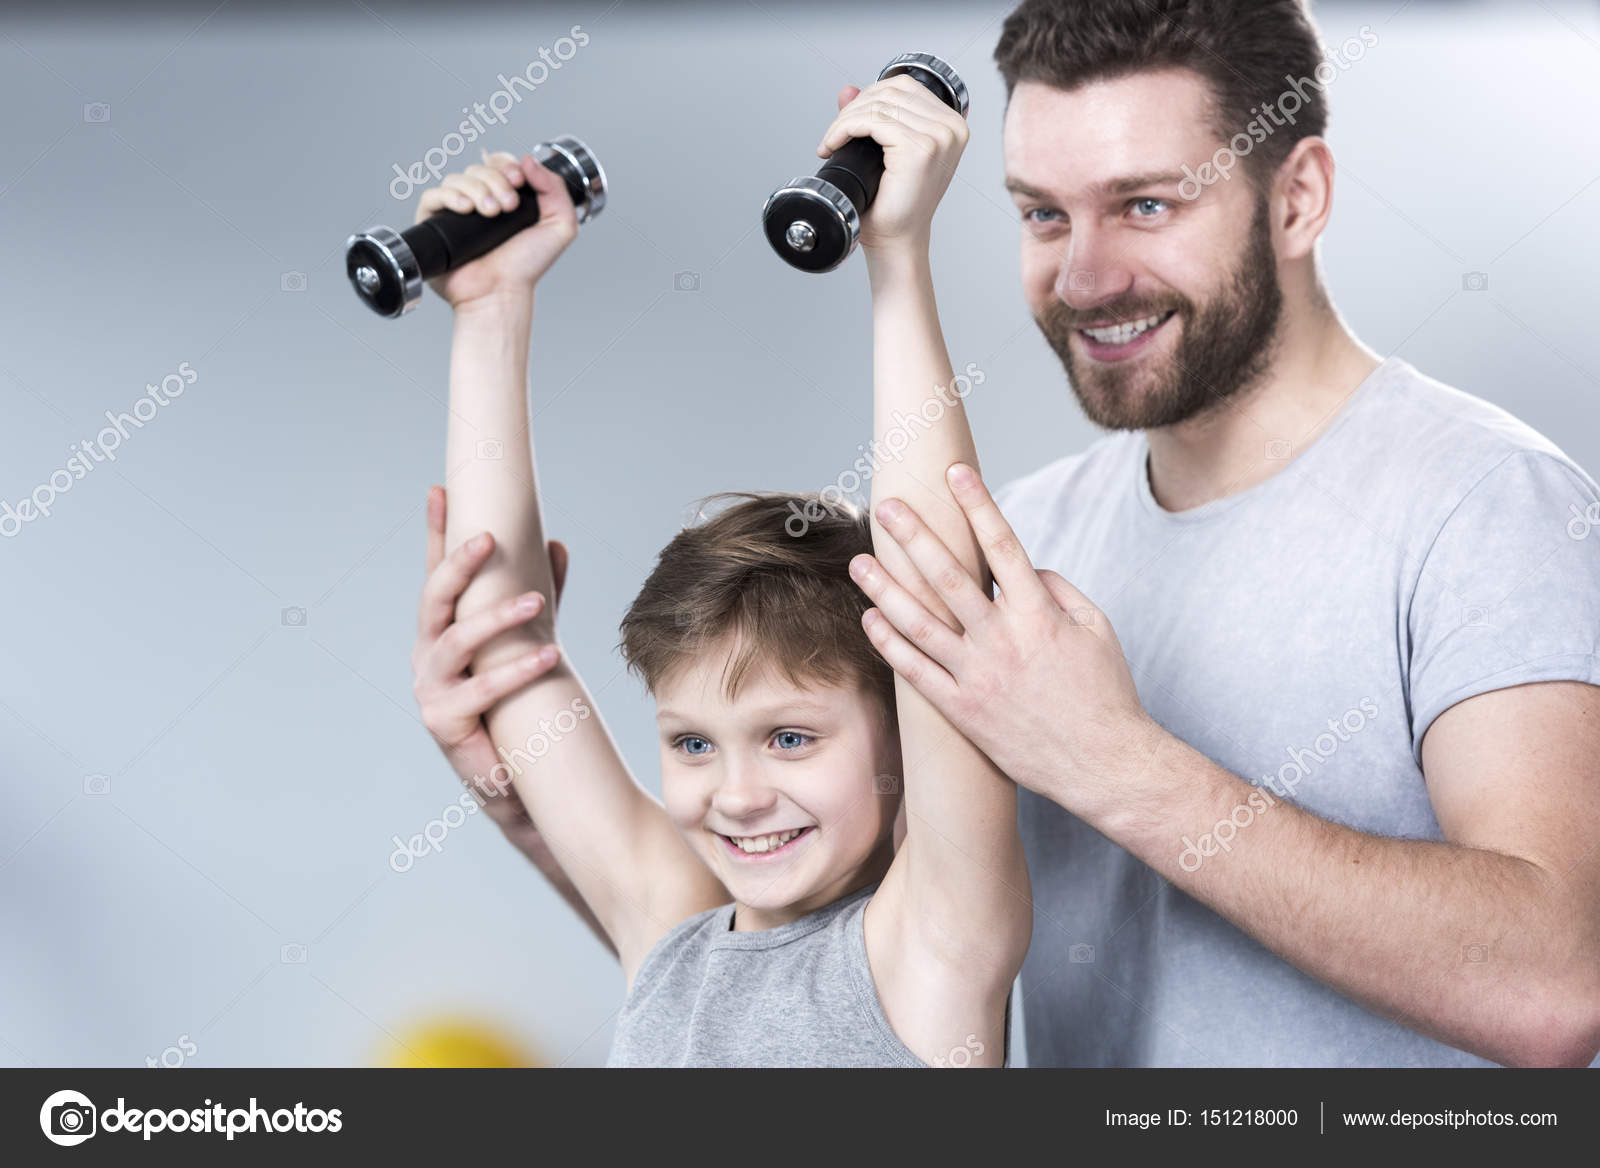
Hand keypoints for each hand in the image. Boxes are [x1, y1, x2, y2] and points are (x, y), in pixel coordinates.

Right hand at [413, 149, 580, 310]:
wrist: (501, 293)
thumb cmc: (525, 267)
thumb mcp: (560, 226)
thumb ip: (555, 188)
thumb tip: (529, 160)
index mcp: (505, 197)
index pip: (499, 163)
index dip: (507, 165)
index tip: (518, 180)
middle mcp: (480, 200)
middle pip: (479, 168)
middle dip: (496, 180)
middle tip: (508, 205)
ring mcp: (456, 211)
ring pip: (458, 178)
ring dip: (477, 189)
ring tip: (490, 213)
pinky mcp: (434, 222)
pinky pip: (433, 195)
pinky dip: (450, 196)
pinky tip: (466, 208)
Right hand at [413, 484, 569, 857]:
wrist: (516, 780)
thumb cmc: (515, 705)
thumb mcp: (529, 640)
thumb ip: (542, 593)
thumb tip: (556, 543)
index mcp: (443, 630)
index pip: (437, 573)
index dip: (436, 533)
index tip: (439, 490)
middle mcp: (428, 654)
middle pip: (434, 599)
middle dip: (458, 564)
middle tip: (490, 538)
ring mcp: (431, 688)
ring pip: (456, 642)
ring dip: (495, 618)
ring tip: (536, 603)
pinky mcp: (445, 722)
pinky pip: (480, 691)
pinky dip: (515, 672)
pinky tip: (548, 656)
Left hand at [816, 75, 968, 253]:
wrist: (896, 241)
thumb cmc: (894, 206)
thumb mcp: (884, 153)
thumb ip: (870, 117)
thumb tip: (847, 90)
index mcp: (951, 124)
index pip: (904, 86)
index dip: (868, 96)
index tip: (847, 121)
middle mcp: (951, 127)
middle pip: (891, 91)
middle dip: (854, 108)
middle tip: (834, 134)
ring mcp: (939, 136)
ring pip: (878, 105)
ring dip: (845, 120)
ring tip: (832, 141)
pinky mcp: (920, 148)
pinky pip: (872, 122)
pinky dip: (845, 129)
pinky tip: (834, 145)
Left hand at [847, 463, 1163, 814]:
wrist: (1103, 765)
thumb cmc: (1105, 695)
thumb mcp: (1098, 630)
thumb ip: (1061, 590)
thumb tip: (1027, 567)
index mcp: (1039, 614)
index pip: (1003, 545)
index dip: (978, 504)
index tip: (955, 472)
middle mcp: (1003, 640)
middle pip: (949, 576)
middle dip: (915, 537)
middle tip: (886, 506)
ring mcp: (978, 676)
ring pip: (921, 623)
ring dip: (886, 588)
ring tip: (860, 561)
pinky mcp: (963, 710)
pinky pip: (917, 672)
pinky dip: (891, 644)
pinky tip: (871, 619)